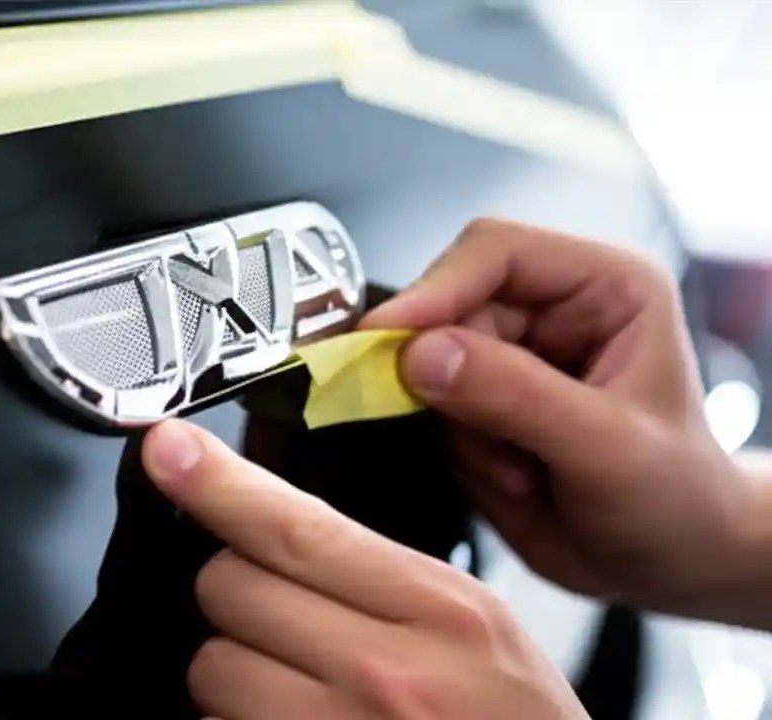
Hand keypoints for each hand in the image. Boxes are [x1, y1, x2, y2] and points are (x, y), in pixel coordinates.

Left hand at [142, 419, 587, 719]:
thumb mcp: (475, 623)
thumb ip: (377, 564)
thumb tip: (270, 506)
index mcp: (440, 612)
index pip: (295, 528)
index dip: (217, 482)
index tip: (167, 449)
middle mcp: (385, 676)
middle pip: (229, 587)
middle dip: (238, 591)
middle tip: (284, 614)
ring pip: (210, 664)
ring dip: (233, 666)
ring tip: (295, 684)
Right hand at [361, 218, 764, 624]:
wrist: (669, 565)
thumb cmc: (678, 499)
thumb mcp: (606, 448)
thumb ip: (515, 395)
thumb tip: (422, 355)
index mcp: (604, 286)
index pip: (496, 252)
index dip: (436, 289)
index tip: (386, 337)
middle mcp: (551, 310)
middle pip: (449, 309)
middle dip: (453, 382)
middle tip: (484, 439)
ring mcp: (510, 356)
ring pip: (428, 365)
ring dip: (462, 429)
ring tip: (523, 470)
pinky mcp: (479, 402)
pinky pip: (428, 412)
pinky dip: (460, 455)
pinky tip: (514, 479)